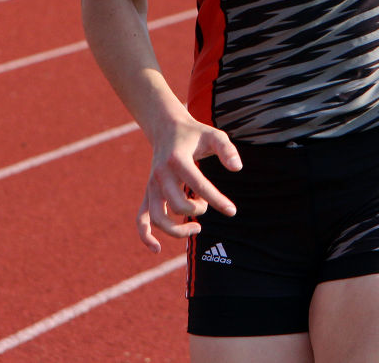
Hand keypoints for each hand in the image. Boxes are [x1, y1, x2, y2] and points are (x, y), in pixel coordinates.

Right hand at [137, 117, 242, 251]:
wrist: (167, 128)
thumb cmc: (195, 134)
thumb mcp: (214, 135)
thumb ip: (227, 150)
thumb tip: (237, 169)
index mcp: (177, 160)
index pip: (198, 185)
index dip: (217, 200)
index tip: (232, 211)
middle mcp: (161, 175)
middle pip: (178, 206)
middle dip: (198, 209)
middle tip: (206, 202)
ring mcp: (152, 186)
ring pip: (158, 218)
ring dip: (177, 229)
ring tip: (196, 228)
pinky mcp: (148, 193)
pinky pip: (141, 219)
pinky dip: (146, 236)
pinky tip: (157, 250)